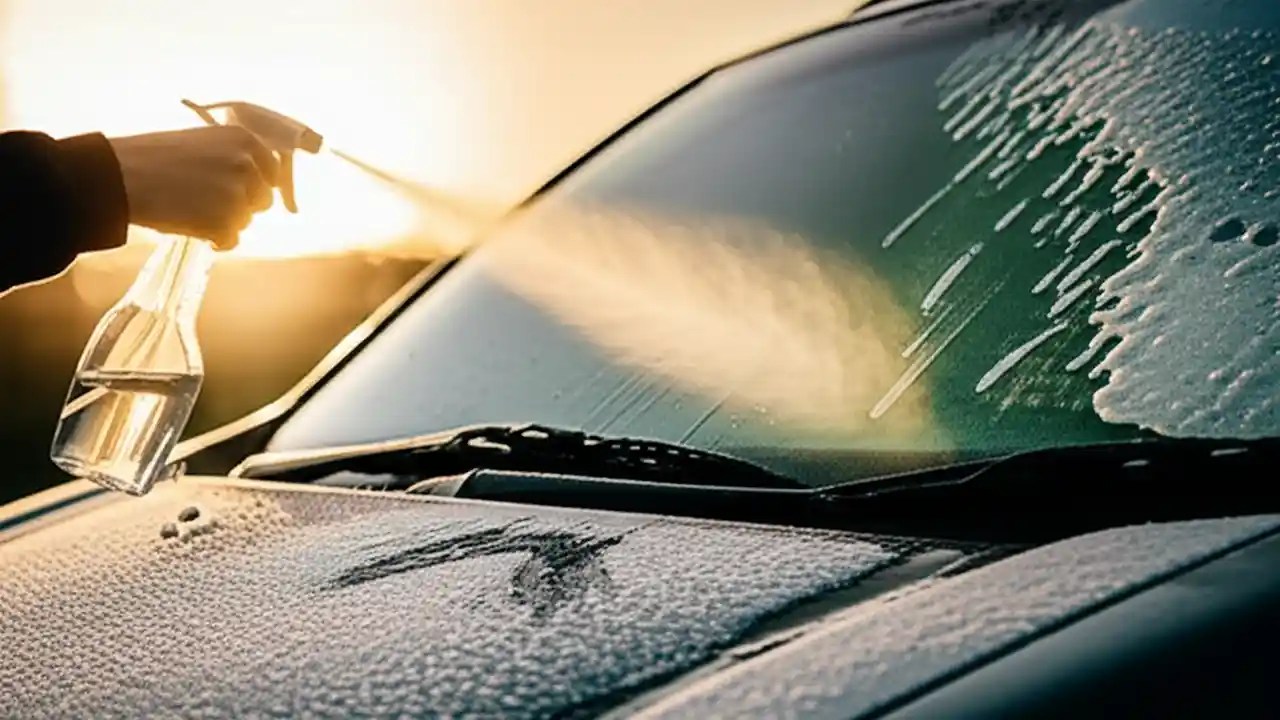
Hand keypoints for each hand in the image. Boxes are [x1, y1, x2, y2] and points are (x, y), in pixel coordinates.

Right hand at [108, 126, 278, 249]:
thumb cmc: (153, 158)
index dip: (258, 184)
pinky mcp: (225, 221)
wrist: (120, 176)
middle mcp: (247, 164)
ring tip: (191, 211)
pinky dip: (216, 240)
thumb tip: (257, 180)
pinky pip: (232, 240)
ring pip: (245, 220)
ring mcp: (238, 193)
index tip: (243, 192)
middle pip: (263, 199)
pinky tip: (193, 228)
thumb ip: (233, 157)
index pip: (272, 170)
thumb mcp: (201, 143)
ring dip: (225, 222)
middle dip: (242, 205)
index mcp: (243, 140)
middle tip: (208, 204)